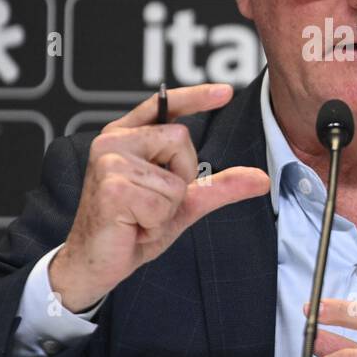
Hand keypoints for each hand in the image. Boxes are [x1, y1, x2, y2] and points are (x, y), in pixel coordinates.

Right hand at [50, 83, 269, 310]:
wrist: (94, 264)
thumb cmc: (133, 229)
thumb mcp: (182, 203)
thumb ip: (219, 186)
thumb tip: (262, 179)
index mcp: (126, 137)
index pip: (164, 107)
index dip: (196, 97)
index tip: (226, 92)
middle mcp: (113, 142)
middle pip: (181, 140)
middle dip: (181, 179)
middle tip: (152, 204)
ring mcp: (109, 162)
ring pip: (175, 179)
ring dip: (167, 209)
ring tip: (140, 218)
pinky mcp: (112, 187)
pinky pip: (164, 203)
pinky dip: (157, 224)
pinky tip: (133, 227)